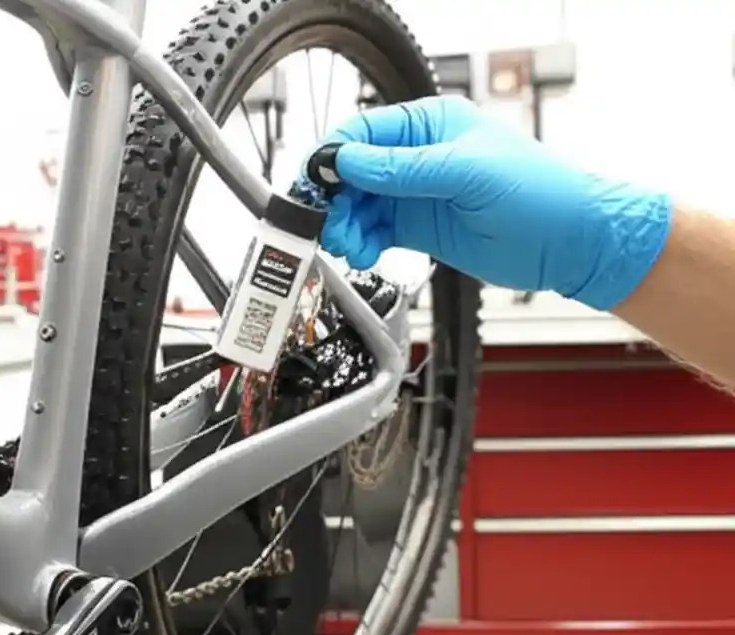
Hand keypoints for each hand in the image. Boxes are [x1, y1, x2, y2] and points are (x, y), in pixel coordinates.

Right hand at [312, 96, 671, 309]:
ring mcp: (416, 193)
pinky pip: (374, 231)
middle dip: (334, 199)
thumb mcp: (466, 173)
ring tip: (350, 245)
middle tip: (330, 226)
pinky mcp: (419, 227)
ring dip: (345, 225)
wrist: (575, 243)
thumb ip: (402, 169)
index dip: (332, 157)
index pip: (361, 131)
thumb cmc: (540, 193)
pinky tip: (363, 253)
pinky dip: (361, 242)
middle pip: (352, 172)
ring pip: (358, 205)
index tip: (316, 186)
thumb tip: (348, 161)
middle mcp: (417, 155)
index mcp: (429, 124)